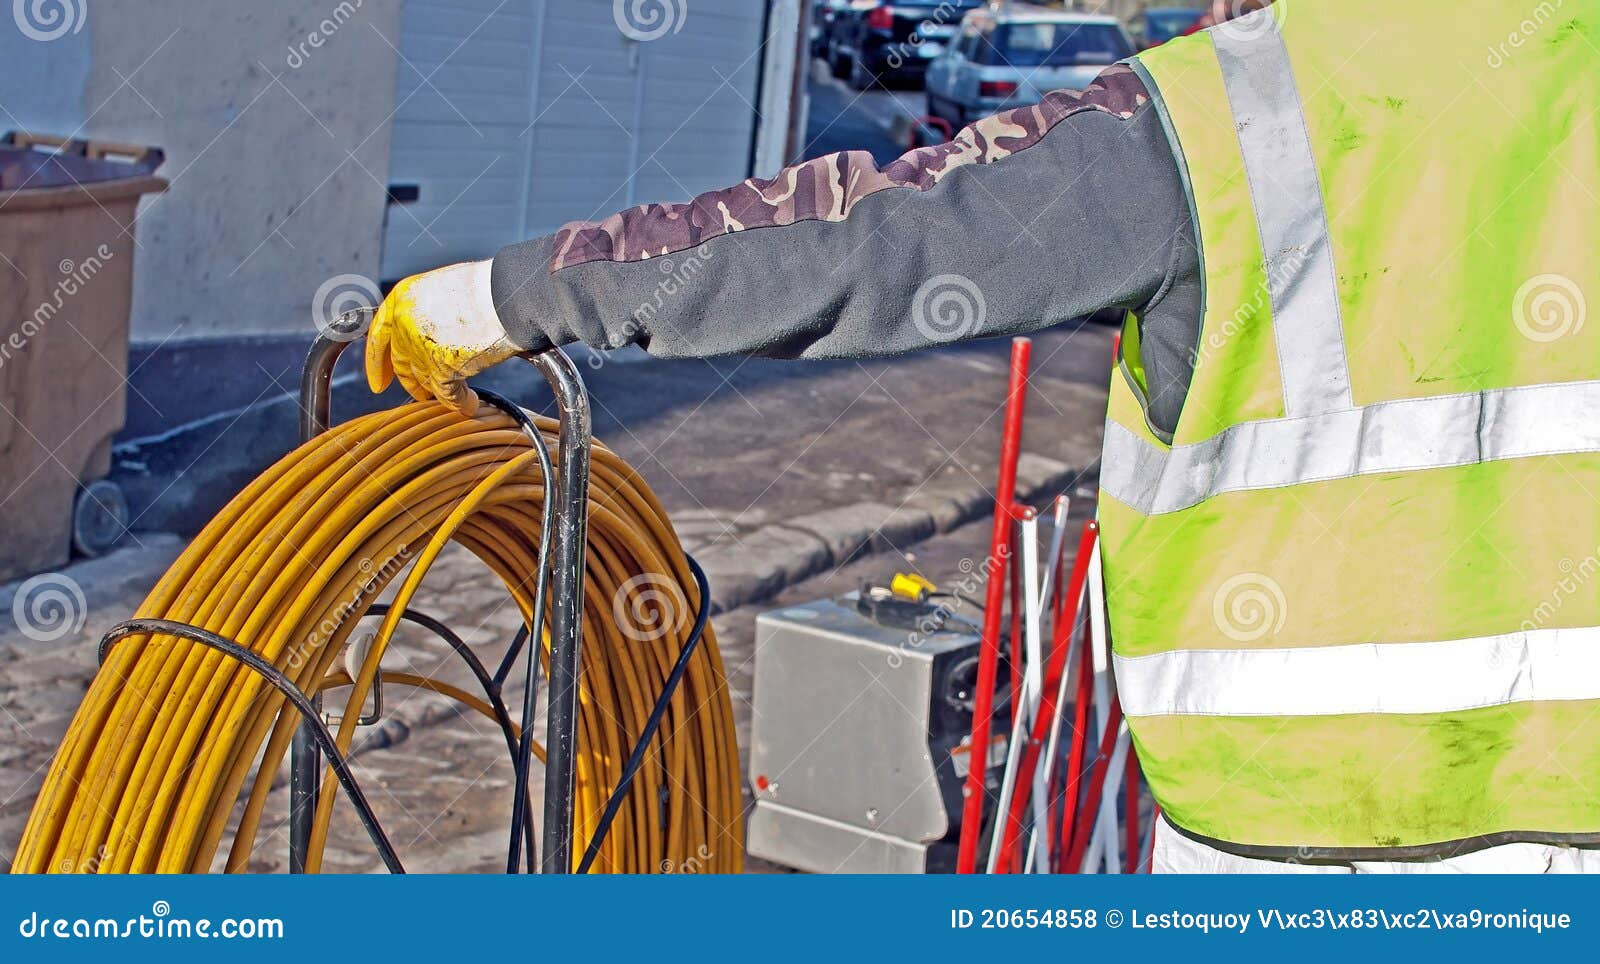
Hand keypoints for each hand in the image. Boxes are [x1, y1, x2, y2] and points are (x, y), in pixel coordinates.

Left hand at [364, 260, 519, 413]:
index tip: (379, 382)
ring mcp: (420, 347)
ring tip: (458, 398)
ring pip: (424, 381)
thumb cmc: (486, 288)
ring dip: (440, 393)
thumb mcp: (442, 289)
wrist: (507, 294)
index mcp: (402, 299)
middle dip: (411, 381)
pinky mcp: (442, 367)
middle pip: (401, 363)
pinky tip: (470, 405)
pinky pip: (448, 394)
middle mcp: (404, 323)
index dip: (377, 363)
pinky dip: (461, 403)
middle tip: (422, 393)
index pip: (378, 336)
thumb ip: (428, 312)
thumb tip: (433, 333)